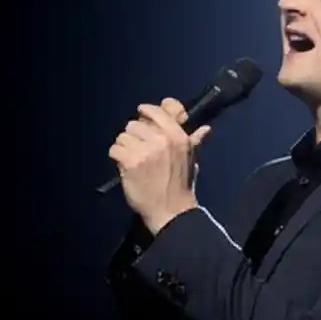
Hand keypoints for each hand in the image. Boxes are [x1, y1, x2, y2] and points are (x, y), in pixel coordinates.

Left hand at [107, 97, 210, 233]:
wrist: (171, 209)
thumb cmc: (181, 184)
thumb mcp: (190, 159)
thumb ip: (194, 141)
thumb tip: (205, 129)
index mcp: (178, 136)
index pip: (157, 110)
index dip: (146, 111)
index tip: (142, 114)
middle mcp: (162, 139)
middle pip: (134, 124)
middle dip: (134, 136)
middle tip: (139, 149)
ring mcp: (146, 150)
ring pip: (123, 136)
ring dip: (124, 147)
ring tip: (133, 160)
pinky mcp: (131, 161)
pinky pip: (115, 149)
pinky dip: (117, 158)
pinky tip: (126, 167)